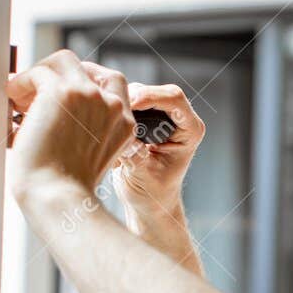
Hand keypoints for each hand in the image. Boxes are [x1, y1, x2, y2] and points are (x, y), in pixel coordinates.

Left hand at [6, 51, 134, 203]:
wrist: (57, 199)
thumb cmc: (66, 191)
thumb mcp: (90, 158)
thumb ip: (86, 133)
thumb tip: (53, 116)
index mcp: (123, 123)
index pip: (112, 82)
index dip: (84, 80)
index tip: (63, 89)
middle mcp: (111, 106)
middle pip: (85, 67)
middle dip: (58, 74)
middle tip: (36, 92)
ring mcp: (89, 96)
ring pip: (60, 62)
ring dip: (38, 76)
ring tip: (19, 96)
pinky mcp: (62, 91)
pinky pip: (38, 73)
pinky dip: (20, 84)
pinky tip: (11, 101)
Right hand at [110, 79, 204, 214]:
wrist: (148, 201)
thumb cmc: (153, 194)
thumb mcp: (144, 177)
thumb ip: (136, 156)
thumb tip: (123, 136)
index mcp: (189, 131)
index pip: (175, 100)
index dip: (150, 97)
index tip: (128, 104)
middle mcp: (178, 118)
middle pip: (155, 91)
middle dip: (131, 97)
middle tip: (108, 109)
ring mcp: (160, 114)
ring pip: (138, 91)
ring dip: (120, 102)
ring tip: (105, 121)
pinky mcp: (143, 115)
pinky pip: (127, 100)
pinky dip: (114, 107)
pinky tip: (103, 122)